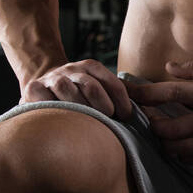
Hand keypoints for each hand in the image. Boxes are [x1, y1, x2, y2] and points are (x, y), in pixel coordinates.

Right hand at [21, 59, 136, 123]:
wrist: (41, 87)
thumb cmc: (79, 95)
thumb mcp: (102, 88)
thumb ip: (127, 93)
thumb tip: (159, 95)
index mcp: (90, 67)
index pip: (111, 81)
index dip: (121, 100)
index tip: (126, 117)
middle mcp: (71, 69)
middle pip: (91, 85)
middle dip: (102, 106)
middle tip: (108, 121)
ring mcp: (52, 79)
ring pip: (68, 92)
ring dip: (81, 111)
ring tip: (88, 124)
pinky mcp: (33, 90)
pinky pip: (47, 101)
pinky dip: (57, 112)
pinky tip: (64, 122)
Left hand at [122, 59, 192, 163]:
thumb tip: (169, 67)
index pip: (168, 94)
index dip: (145, 95)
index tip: (130, 95)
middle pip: (168, 129)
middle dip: (154, 127)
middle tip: (152, 121)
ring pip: (179, 149)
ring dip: (166, 144)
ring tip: (165, 136)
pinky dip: (184, 155)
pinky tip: (183, 148)